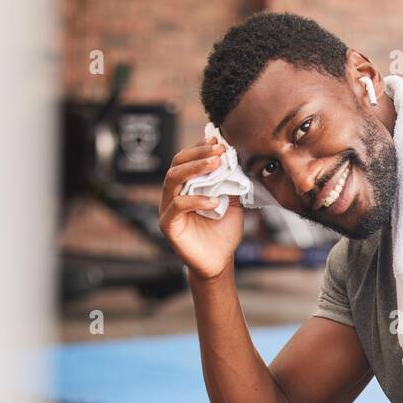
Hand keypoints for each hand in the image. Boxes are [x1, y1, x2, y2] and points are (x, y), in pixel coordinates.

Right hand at [158, 139, 245, 280]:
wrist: (220, 261)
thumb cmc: (223, 232)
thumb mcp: (232, 202)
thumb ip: (230, 182)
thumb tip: (234, 158)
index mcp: (185, 186)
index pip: (186, 159)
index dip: (200, 148)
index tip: (218, 141)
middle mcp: (173, 194)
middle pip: (177, 164)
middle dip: (198, 154)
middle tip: (218, 151)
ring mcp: (168, 209)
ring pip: (173, 179)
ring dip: (194, 169)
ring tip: (215, 165)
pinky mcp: (168, 225)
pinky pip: (178, 206)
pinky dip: (196, 200)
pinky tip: (214, 201)